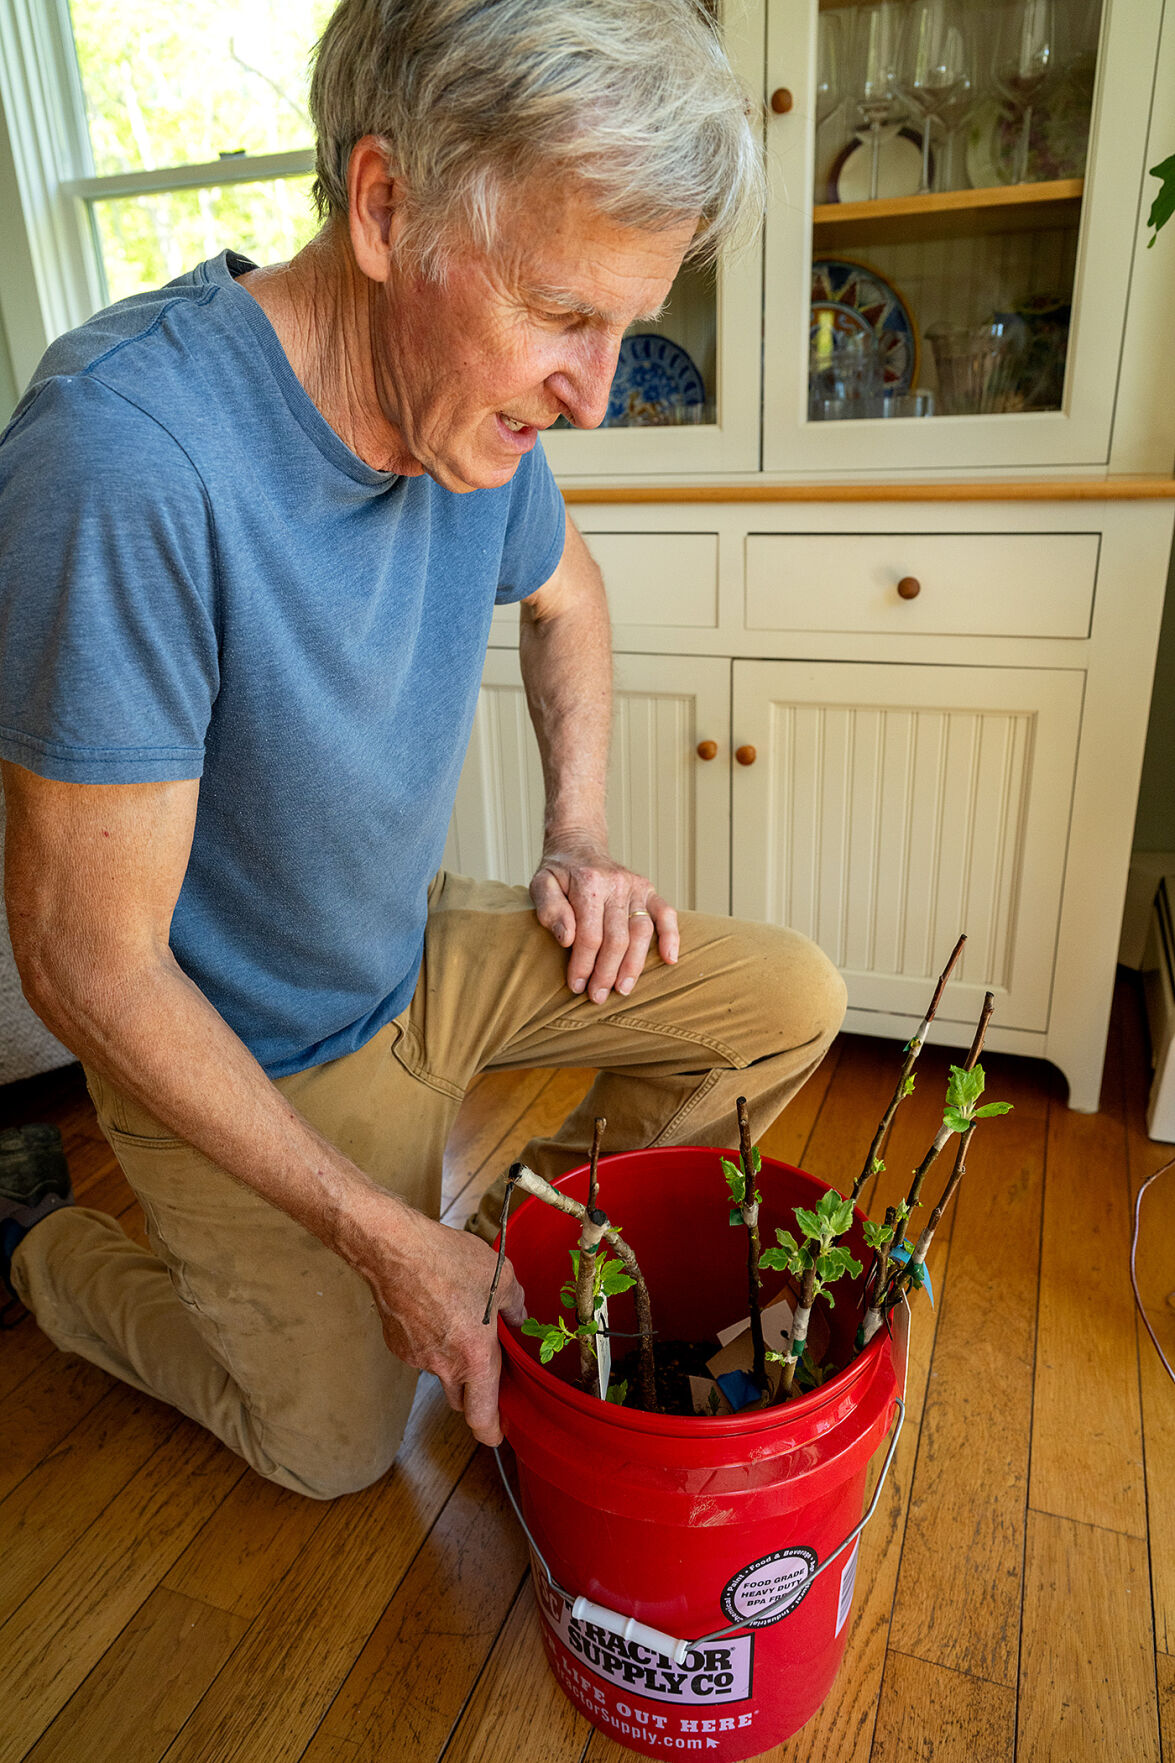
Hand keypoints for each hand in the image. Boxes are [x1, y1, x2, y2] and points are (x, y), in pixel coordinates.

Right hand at [346, 1195, 526, 1445]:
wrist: (395, 1251)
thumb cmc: (449, 1261)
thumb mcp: (500, 1277)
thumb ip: (515, 1304)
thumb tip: (520, 1318)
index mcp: (475, 1357)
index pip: (482, 1416)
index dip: (492, 1432)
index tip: (500, 1433)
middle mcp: (445, 1366)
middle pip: (461, 1399)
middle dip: (474, 1392)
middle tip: (486, 1366)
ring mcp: (418, 1358)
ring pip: (440, 1371)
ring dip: (451, 1359)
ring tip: (456, 1319)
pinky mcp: (398, 1346)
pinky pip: (420, 1352)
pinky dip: (429, 1340)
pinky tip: (432, 1309)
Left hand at [529, 832, 679, 1003]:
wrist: (579, 846)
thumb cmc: (559, 873)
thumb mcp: (541, 884)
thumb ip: (550, 910)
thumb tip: (567, 939)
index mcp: (588, 884)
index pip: (589, 934)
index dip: (583, 965)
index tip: (577, 986)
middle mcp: (616, 884)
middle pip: (616, 938)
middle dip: (606, 972)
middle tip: (598, 997)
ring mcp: (635, 887)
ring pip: (641, 932)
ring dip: (634, 965)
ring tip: (624, 989)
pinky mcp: (648, 891)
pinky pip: (666, 914)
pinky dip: (671, 936)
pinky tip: (670, 959)